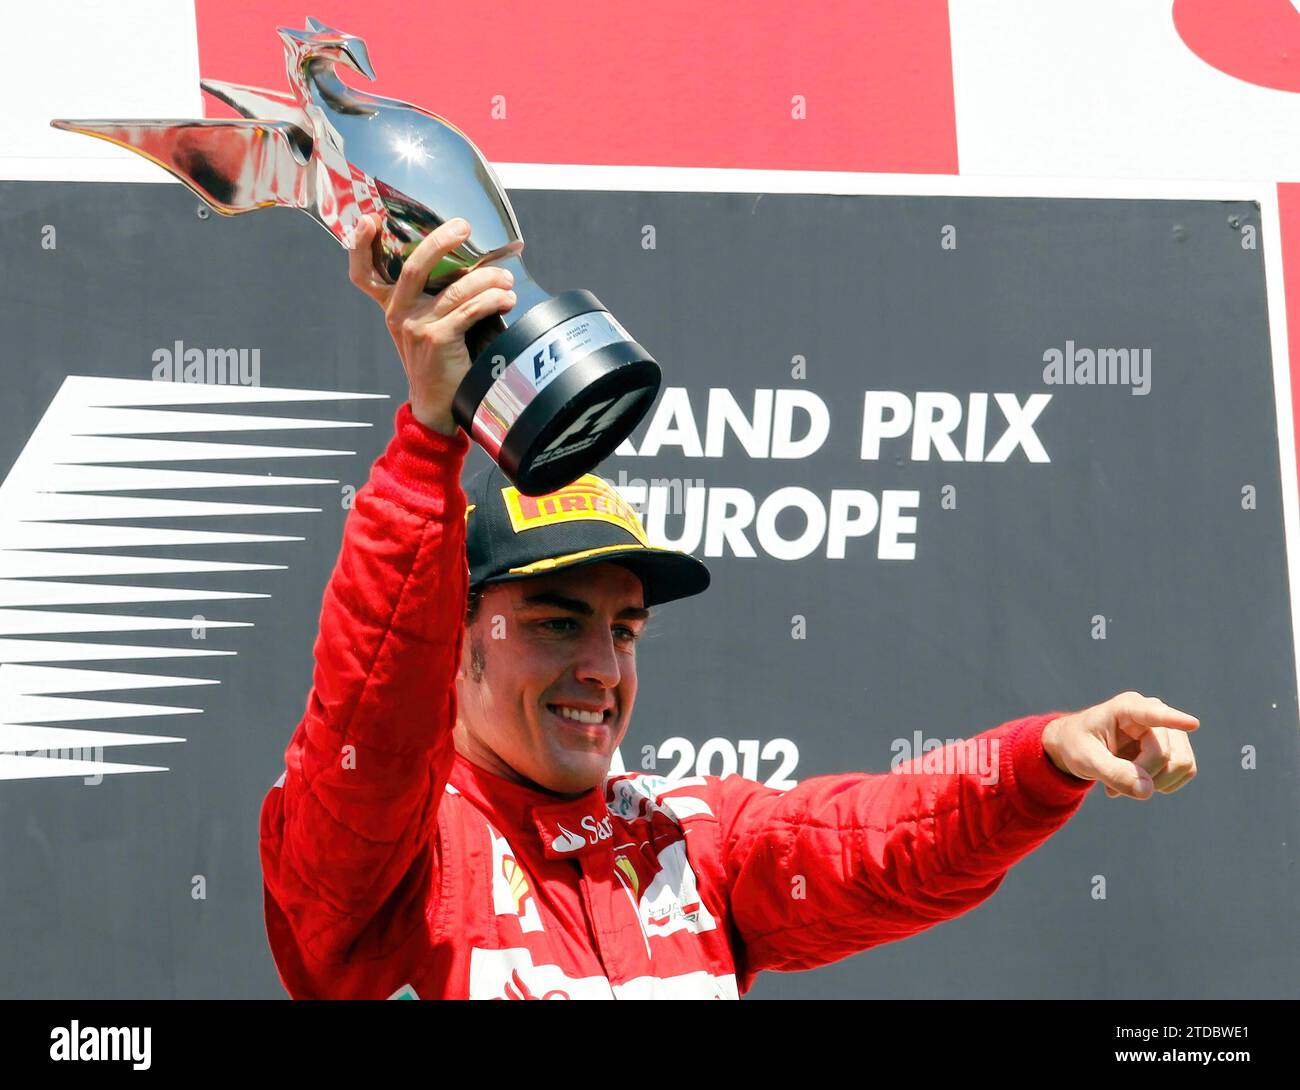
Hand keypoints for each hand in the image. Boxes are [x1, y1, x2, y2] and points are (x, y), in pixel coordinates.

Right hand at [347, 213, 516, 435]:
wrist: (437, 406)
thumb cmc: (439, 362)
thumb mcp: (425, 328)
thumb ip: (433, 299)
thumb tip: (471, 263)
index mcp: (391, 307)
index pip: (363, 274)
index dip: (359, 245)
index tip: (368, 220)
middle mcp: (398, 314)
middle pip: (412, 267)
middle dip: (440, 241)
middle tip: (464, 227)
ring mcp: (415, 326)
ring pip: (454, 289)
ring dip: (487, 278)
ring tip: (505, 278)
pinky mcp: (437, 339)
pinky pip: (469, 310)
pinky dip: (492, 300)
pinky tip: (506, 299)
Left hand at [1041, 691, 1198, 800]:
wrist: (1081, 746)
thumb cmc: (1078, 745)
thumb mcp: (1085, 759)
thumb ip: (1113, 773)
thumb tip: (1147, 790)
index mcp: (1125, 707)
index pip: (1152, 713)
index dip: (1173, 719)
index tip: (1192, 724)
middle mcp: (1153, 712)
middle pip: (1164, 755)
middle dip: (1142, 776)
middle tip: (1112, 787)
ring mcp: (1169, 728)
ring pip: (1182, 764)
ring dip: (1156, 783)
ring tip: (1124, 782)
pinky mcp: (1177, 745)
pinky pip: (1186, 771)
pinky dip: (1164, 784)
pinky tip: (1139, 779)